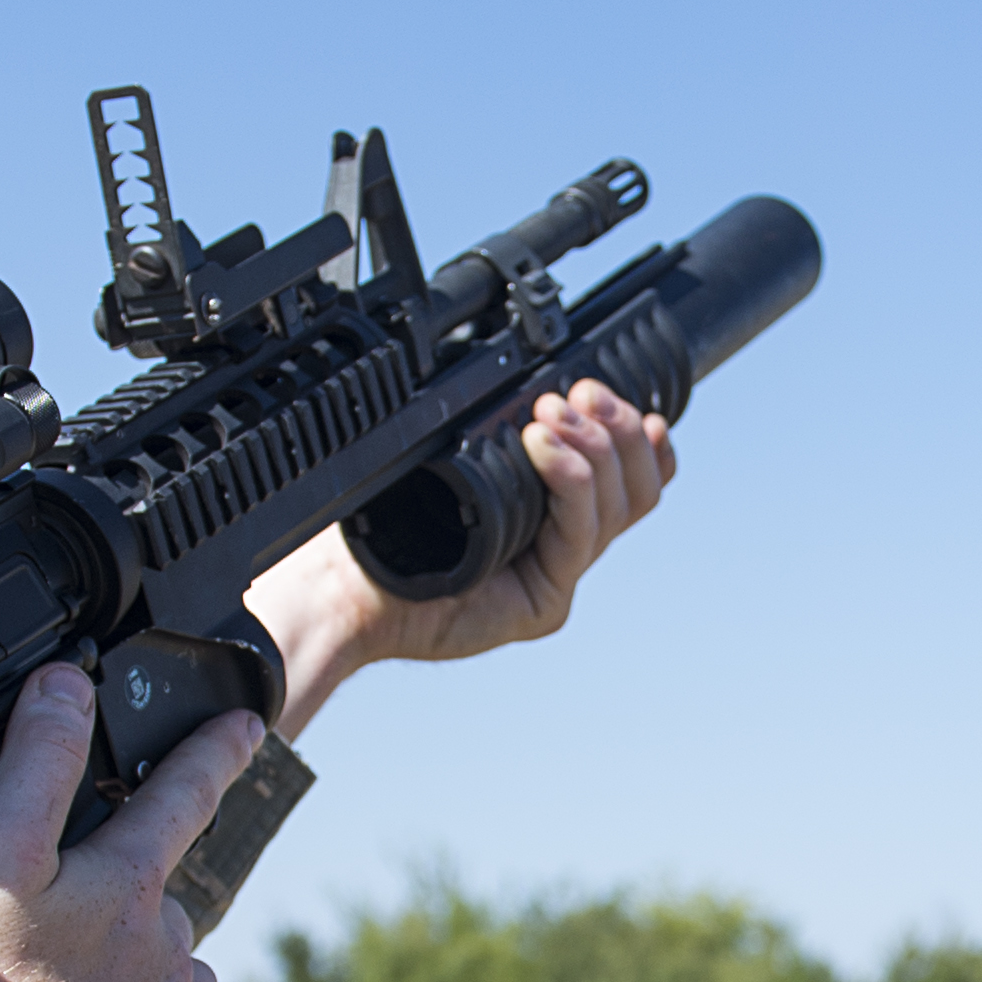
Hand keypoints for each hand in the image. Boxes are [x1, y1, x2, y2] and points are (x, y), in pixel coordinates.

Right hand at [0, 665, 266, 981]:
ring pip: (171, 971)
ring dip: (132, 969)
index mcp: (127, 885)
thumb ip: (32, 768)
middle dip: (114, 895)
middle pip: (154, 895)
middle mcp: (169, 947)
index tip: (247, 725)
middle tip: (43, 925)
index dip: (212, 750)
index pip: (182, 792)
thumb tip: (66, 687)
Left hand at [246, 374, 679, 736]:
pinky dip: (571, 482)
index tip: (602, 390)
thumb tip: (541, 376)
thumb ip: (497, 430)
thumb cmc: (378, 524)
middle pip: (638, 486)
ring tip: (551, 414)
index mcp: (548, 512)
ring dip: (595, 447)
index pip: (627, 476)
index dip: (638, 435)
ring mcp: (556, 576)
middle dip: (617, 427)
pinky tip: (544, 447)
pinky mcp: (543, 604)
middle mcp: (560, 546)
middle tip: (576, 394)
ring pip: (620, 507)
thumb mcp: (444, 458)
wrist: (343, 589)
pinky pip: (580, 536)